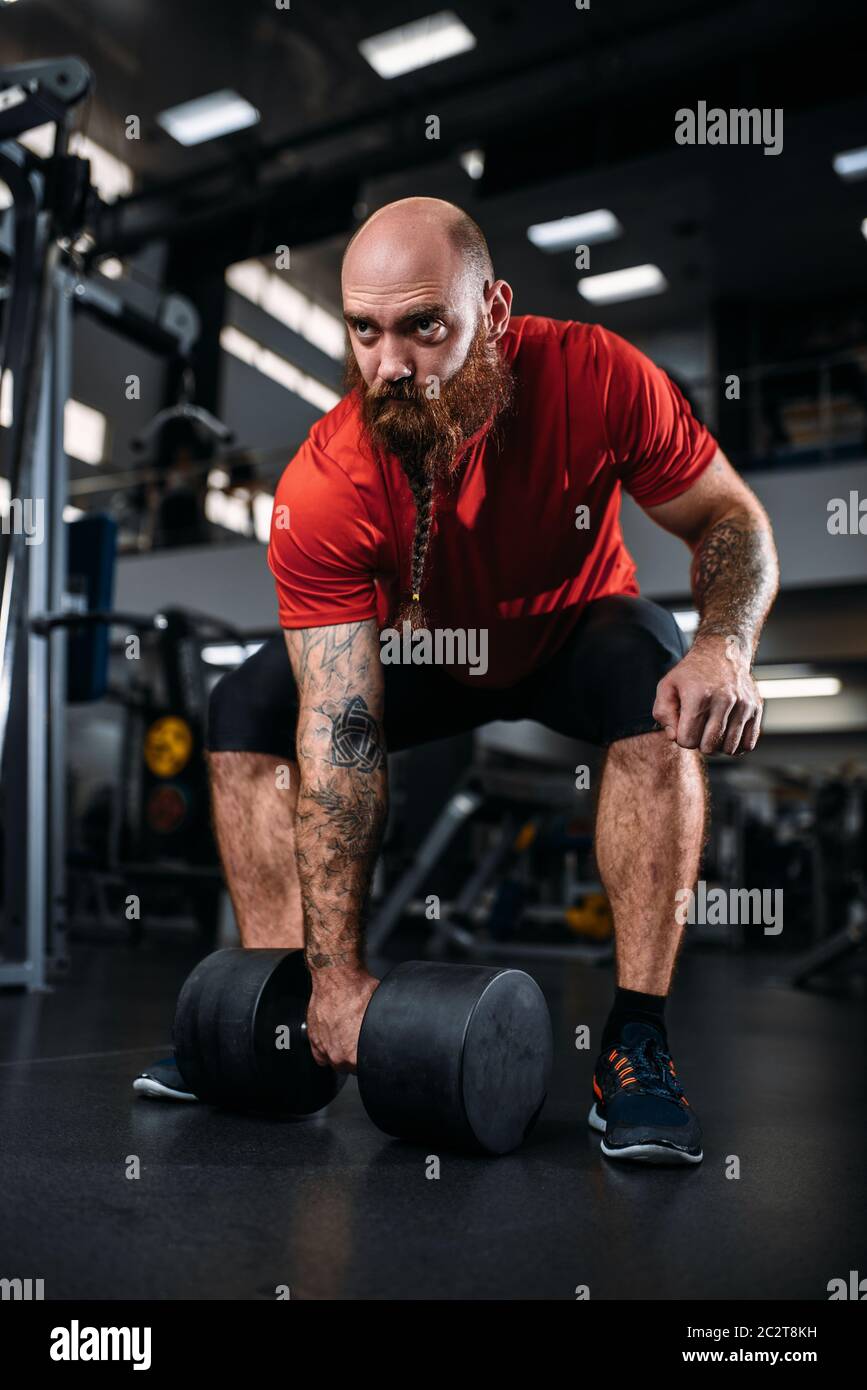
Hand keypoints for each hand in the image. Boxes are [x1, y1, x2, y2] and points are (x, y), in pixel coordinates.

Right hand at [306, 968, 379, 1072]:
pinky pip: (320, 1055)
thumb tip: (396, 1034)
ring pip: (336, 1062)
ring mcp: (324, 1048)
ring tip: (348, 1036)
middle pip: (351, 1067)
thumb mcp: (381, 1011)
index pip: (368, 1068)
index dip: (372, 1058)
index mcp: (356, 1054)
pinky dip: (326, 1048)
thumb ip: (383, 1030)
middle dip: (357, 1056)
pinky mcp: (313, 1039)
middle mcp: (338, 1055)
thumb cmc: (358, 990)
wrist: (337, 977)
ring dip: (342, 1052)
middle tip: (361, 1040)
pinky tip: (335, 1037)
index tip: (373, 1051)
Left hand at [652, 636, 762, 754]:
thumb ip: (663, 714)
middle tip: (698, 728)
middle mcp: (724, 701)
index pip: (687, 740)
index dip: (682, 738)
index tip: (684, 725)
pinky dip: (736, 746)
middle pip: (709, 747)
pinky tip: (727, 734)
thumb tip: (675, 737)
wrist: (721, 652)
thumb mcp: (666, 687)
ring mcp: (743, 706)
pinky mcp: (756, 709)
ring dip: (718, 745)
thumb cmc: (691, 673)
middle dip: (699, 743)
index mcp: (699, 697)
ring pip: (729, 749)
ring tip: (712, 730)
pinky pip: (748, 744)